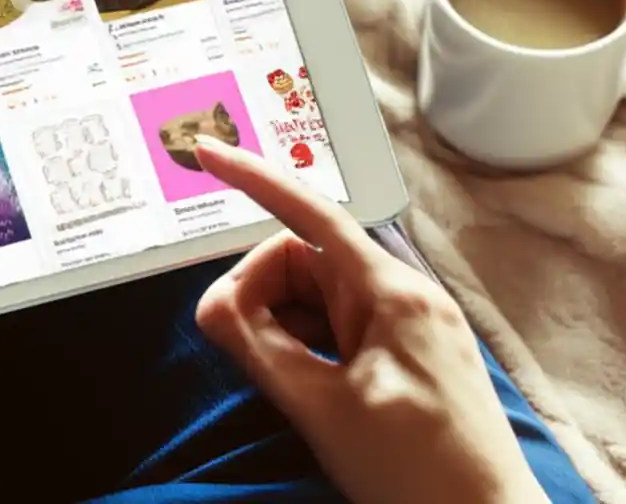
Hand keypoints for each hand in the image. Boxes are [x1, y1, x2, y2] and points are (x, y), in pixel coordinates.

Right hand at [193, 137, 546, 503]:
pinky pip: (342, 327)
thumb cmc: (418, 473)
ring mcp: (410, 326)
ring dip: (283, 325)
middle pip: (305, 261)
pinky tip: (305, 385)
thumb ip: (258, 347)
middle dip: (260, 293)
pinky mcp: (409, 355)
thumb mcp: (322, 408)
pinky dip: (308, 344)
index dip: (255, 180)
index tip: (208, 154)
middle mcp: (404, 295)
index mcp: (392, 292)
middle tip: (239, 346)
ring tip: (282, 383)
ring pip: (319, 298)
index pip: (311, 214)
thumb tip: (211, 303)